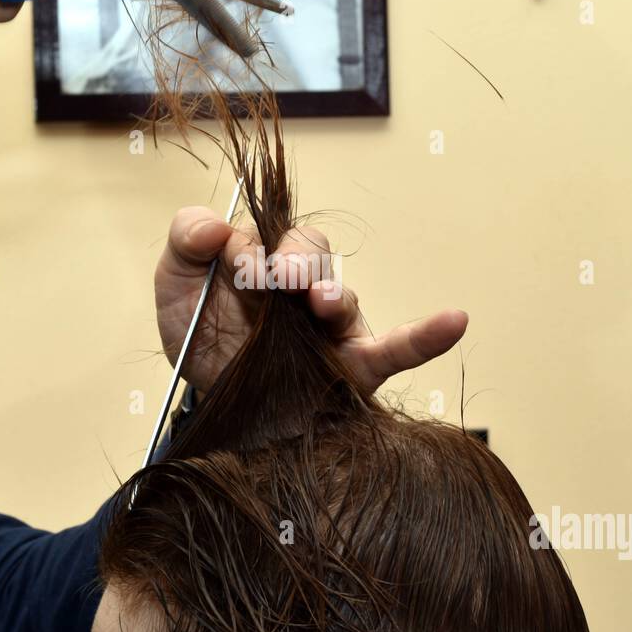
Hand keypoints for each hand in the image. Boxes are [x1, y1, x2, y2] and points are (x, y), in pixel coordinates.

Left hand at [156, 207, 469, 395]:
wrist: (212, 403)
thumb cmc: (202, 334)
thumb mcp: (175, 282)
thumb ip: (187, 241)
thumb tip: (215, 228)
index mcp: (265, 257)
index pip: (270, 232)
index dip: (254, 244)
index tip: (231, 265)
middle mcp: (303, 286)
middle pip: (312, 253)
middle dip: (296, 260)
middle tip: (277, 280)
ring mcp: (330, 326)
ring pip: (343, 297)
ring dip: (334, 294)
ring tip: (320, 304)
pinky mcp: (353, 367)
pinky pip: (397, 350)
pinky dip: (427, 336)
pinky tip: (455, 321)